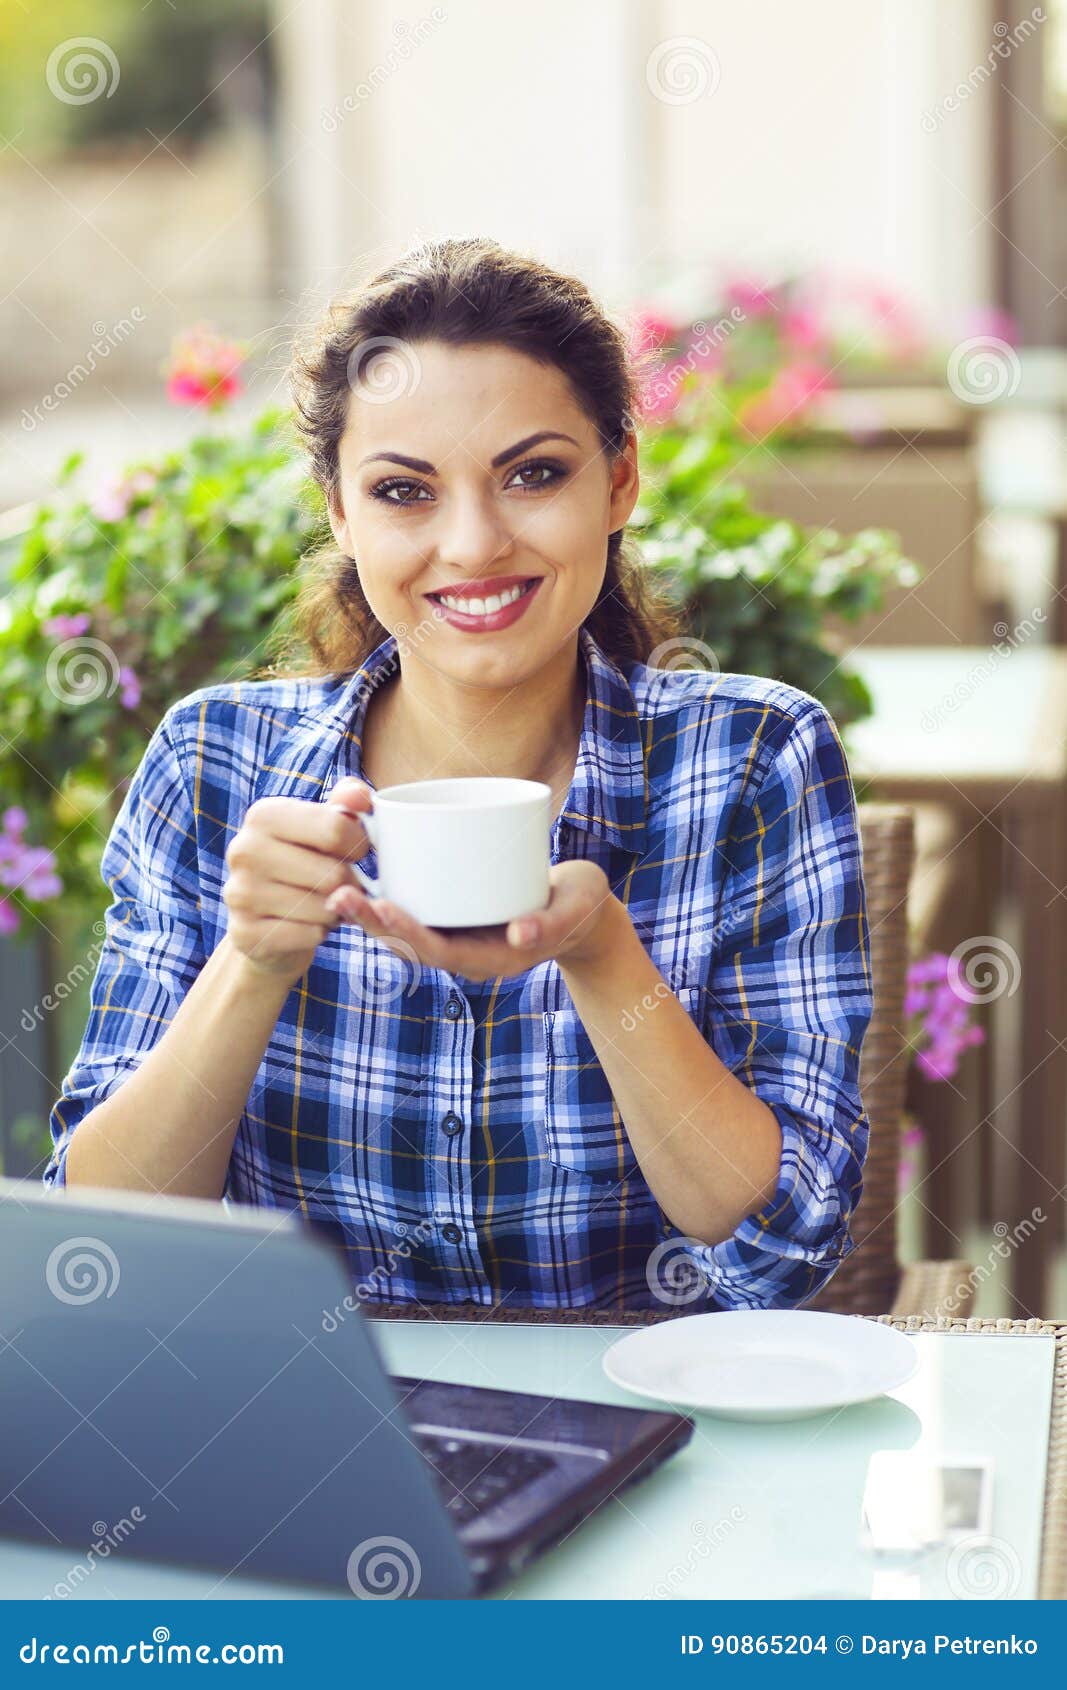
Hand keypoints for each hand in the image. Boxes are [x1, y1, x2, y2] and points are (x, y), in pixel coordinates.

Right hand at [222, 779, 372, 985]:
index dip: (360, 845)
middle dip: (351, 884)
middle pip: (333, 874)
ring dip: (337, 910)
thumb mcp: (324, 826)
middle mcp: (244, 850)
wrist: (266, 919)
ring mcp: (239, 894)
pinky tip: (309, 925)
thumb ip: (347, 804)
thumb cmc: (305, 863)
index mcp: (263, 815)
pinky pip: (310, 935)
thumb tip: (359, 797)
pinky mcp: (245, 934)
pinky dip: (320, 933)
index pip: (336, 828)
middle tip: (345, 885)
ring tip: (325, 903)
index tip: (357, 851)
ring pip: (324, 908)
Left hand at [322, 779, 623, 983]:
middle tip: (338, 897)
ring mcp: (457, 931)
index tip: (382, 910)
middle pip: (409, 942)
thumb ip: (551, 923)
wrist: (582, 910)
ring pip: (405, 926)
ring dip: (370, 910)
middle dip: (373, 922)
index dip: (406, 934)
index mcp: (488, 958)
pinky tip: (361, 866)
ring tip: (336, 886)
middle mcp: (464, 949)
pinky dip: (387, 891)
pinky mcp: (454, 909)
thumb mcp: (574, 911)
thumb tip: (519, 933)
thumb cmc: (580, 908)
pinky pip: (415, 907)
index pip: (437, 952)